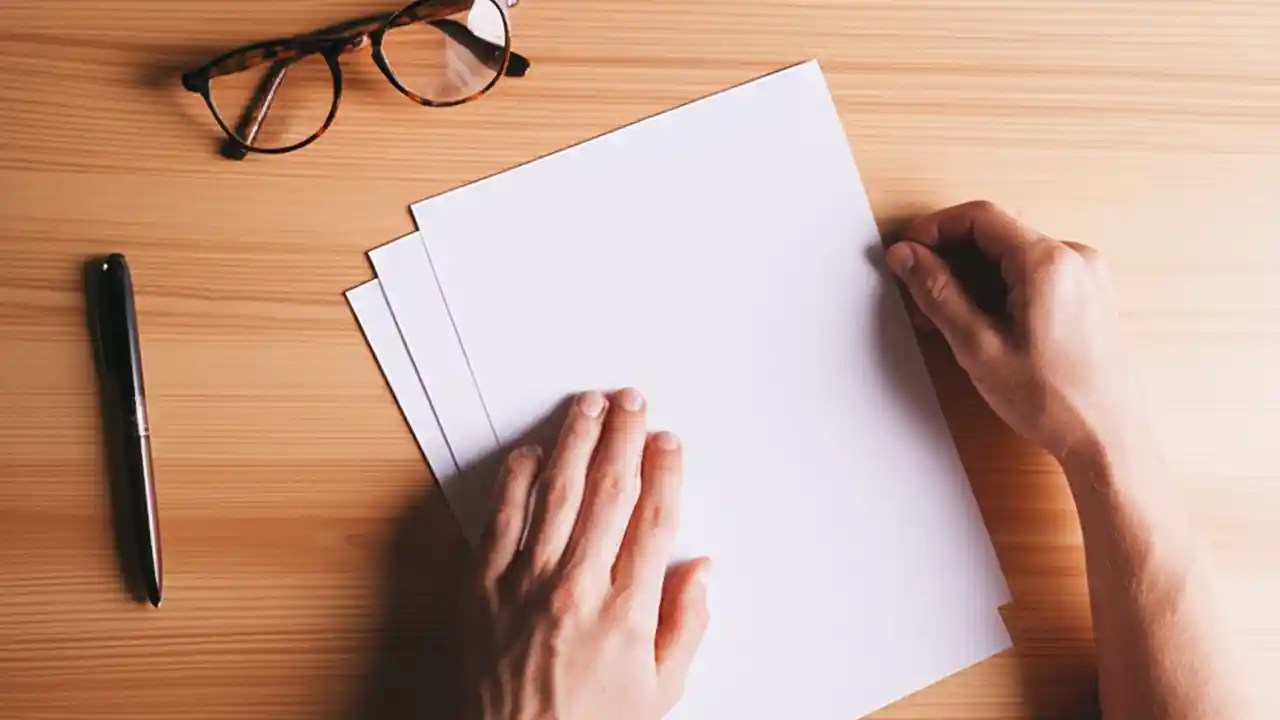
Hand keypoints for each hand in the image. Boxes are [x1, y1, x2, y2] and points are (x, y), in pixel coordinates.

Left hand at [460, 388, 710, 719]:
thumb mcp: (659, 692)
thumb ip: (685, 626)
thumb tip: (700, 571)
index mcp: (626, 612)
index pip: (653, 519)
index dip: (665, 471)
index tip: (668, 442)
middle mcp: (576, 587)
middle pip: (608, 490)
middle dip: (624, 437)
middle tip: (632, 401)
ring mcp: (524, 583)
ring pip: (557, 491)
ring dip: (575, 440)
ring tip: (589, 406)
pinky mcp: (481, 586)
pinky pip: (501, 517)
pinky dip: (516, 478)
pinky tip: (530, 452)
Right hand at [885, 201, 1143, 460]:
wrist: (1108, 438)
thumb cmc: (1053, 400)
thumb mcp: (978, 346)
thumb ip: (937, 293)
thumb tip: (906, 256)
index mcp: (1048, 262)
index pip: (979, 217)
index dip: (934, 229)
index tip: (907, 254)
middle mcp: (1074, 258)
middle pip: (996, 235)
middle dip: (950, 260)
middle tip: (919, 297)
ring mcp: (1087, 275)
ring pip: (1012, 257)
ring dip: (973, 278)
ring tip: (947, 320)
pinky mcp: (1089, 294)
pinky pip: (1034, 275)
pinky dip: (1000, 289)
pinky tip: (981, 324)